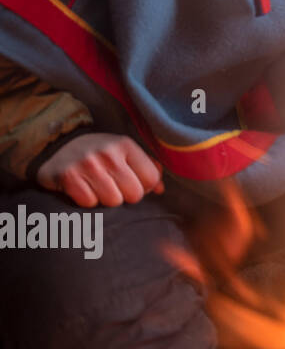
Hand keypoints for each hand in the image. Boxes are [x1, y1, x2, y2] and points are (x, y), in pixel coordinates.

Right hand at [35, 133, 164, 207]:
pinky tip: (83, 189)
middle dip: (126, 195)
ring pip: (113, 201)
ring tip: (98, 188)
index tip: (134, 184)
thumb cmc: (99, 152)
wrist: (58, 145)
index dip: (145, 187)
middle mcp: (108, 153)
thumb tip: (161, 190)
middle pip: (133, 194)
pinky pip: (89, 203)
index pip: (151, 179)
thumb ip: (146, 167)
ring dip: (106, 199)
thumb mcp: (124, 152)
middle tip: (114, 187)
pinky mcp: (68, 177)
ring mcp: (87, 165)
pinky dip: (87, 201)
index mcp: (126, 145)